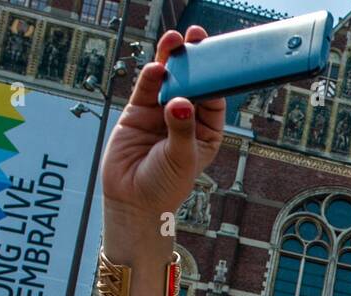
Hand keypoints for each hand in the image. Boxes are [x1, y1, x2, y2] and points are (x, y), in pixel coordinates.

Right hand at [100, 26, 225, 221]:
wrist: (132, 201)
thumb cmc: (165, 186)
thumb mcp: (181, 158)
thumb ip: (181, 129)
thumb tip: (181, 102)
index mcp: (206, 131)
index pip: (214, 98)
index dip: (216, 78)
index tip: (218, 61)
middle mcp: (185, 117)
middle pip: (192, 83)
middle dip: (195, 60)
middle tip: (197, 38)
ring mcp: (161, 112)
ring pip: (168, 80)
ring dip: (171, 59)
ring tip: (175, 40)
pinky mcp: (138, 111)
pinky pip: (146, 88)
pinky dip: (150, 76)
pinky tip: (157, 66)